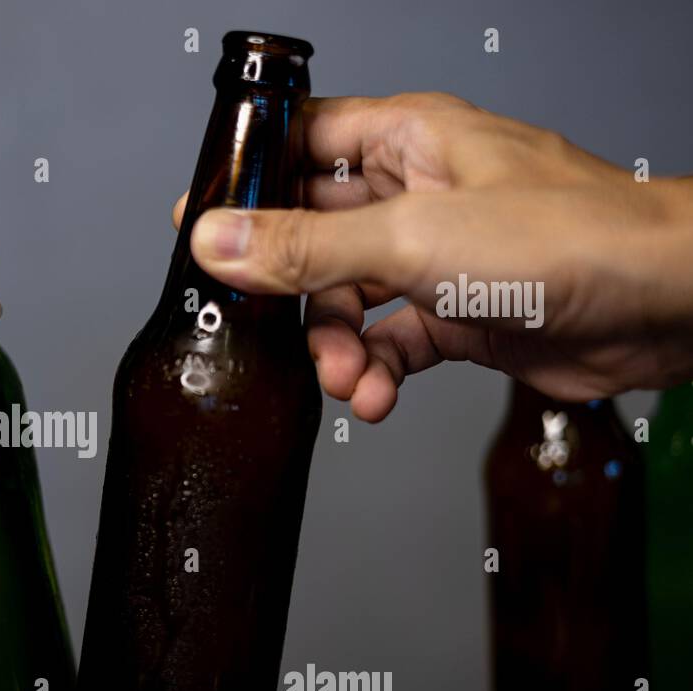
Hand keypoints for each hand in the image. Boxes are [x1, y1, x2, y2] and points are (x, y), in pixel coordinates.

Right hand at [175, 93, 692, 420]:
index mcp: (405, 140)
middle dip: (289, 290)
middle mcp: (417, 193)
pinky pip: (387, 342)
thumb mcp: (411, 239)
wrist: (662, 308)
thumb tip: (216, 240)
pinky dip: (373, 372)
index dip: (246, 181)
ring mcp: (438, 255)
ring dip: (333, 346)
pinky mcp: (459, 311)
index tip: (199, 226)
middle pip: (313, 236)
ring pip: (346, 299)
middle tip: (264, 327)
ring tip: (345, 379)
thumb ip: (306, 248)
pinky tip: (374, 396)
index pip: (300, 143)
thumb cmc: (567, 239)